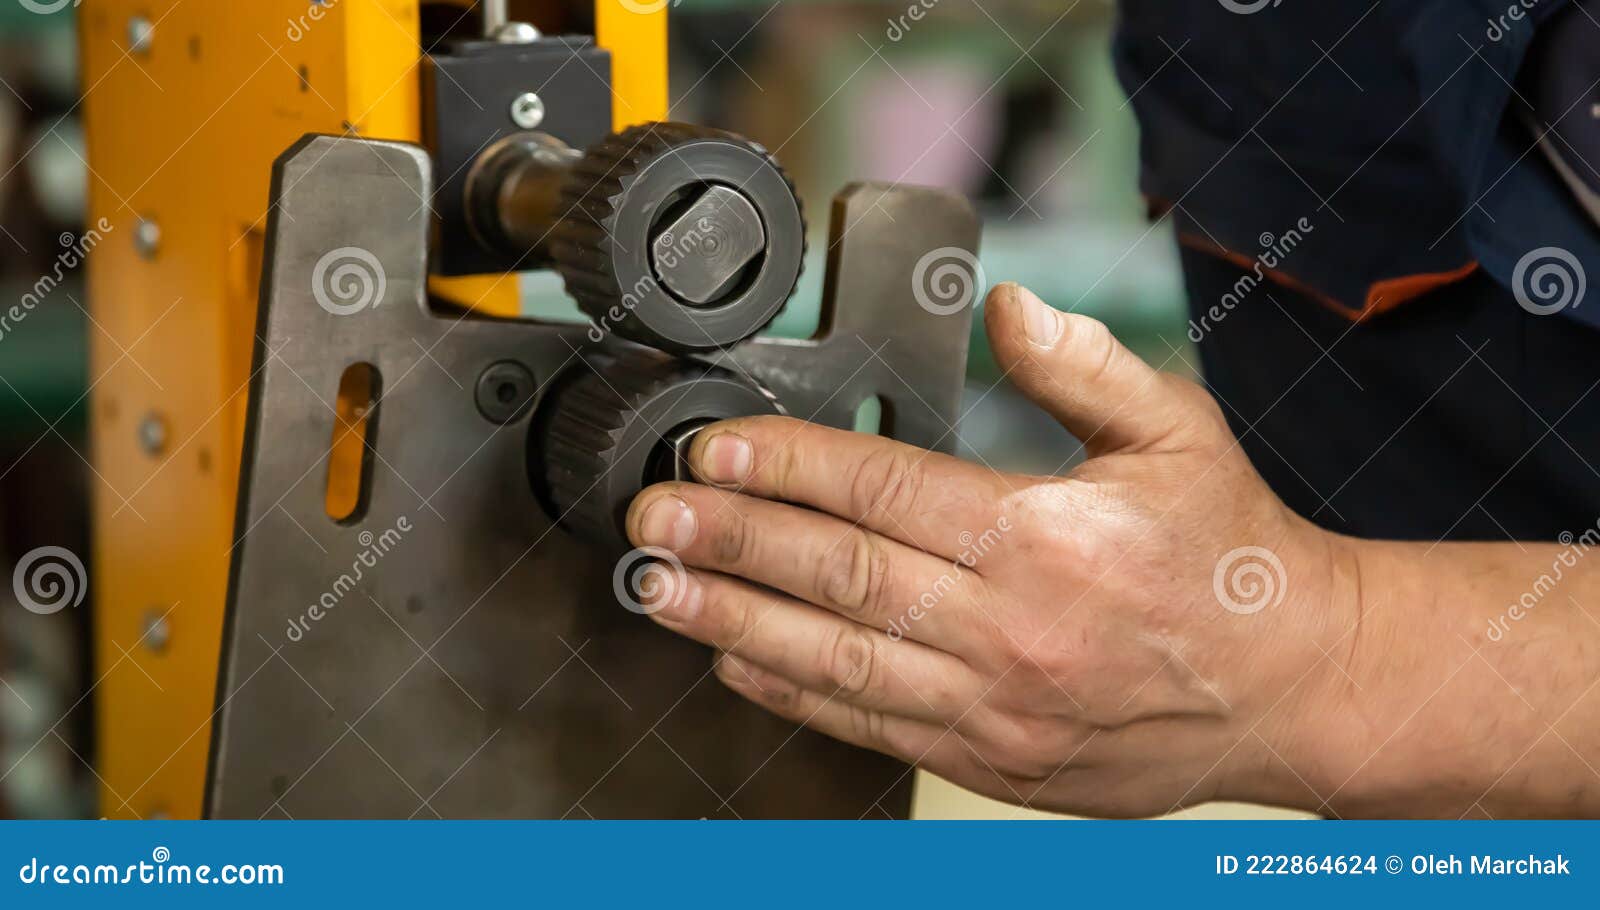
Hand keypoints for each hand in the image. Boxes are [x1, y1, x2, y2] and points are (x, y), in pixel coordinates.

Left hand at [625, 282, 1363, 816]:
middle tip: (655, 517)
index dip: (785, 466)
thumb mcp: (1180, 434)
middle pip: (841, 576)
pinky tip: (738, 660)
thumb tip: (1008, 309)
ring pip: (839, 660)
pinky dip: (797, 693)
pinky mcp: (996, 760)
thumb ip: (1085, 367)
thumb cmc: (1231, 558)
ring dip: (736, 621)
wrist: (1294, 685)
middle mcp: (1013, 629)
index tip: (715, 449)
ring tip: (662, 589)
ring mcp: (998, 707)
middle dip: (733, 542)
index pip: (884, 492)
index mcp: (1049, 537)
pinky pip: (874, 724)